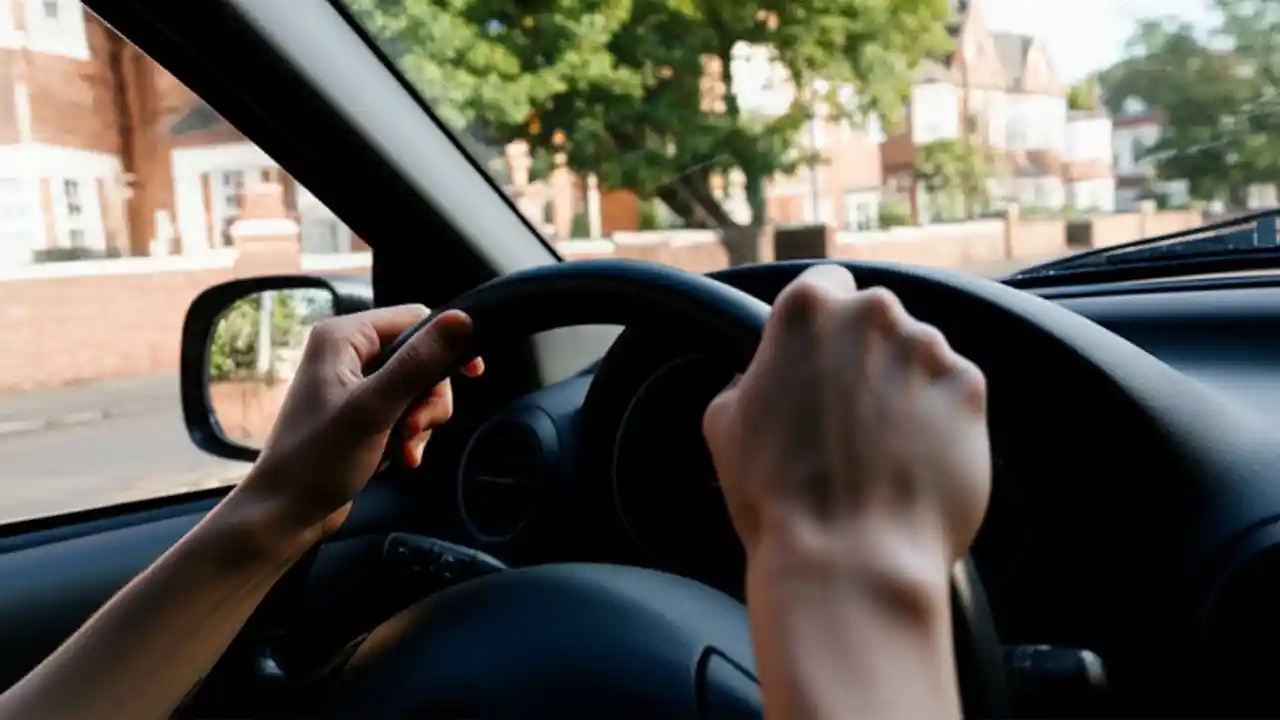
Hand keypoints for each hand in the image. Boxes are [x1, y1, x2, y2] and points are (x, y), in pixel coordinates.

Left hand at [235, 305, 482, 540]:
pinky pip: (405, 410)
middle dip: (429, 397)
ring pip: (418, 387)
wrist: (286, 512)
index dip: (446, 345)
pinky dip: (410, 434)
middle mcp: (347, 352)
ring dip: (422, 421)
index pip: (415, 319)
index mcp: (343, 337)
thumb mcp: (375, 409)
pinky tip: (401, 456)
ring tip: (405, 447)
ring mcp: (354, 384)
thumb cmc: (318, 460)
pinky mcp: (361, 412)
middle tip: (415, 427)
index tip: (472, 375)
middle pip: (421, 357)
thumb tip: (464, 320)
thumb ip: (419, 363)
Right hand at [703, 264, 988, 569]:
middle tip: (845, 415)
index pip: (825, 284)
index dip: (821, 325)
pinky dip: (939, 417)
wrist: (850, 558)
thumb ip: (749, 378)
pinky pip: (953, 390)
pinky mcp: (970, 389)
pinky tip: (913, 459)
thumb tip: (764, 377)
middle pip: (874, 319)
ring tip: (881, 448)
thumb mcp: (725, 423)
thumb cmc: (778, 496)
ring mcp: (928, 349)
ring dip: (902, 385)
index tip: (819, 356)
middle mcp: (874, 314)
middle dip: (863, 355)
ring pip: (916, 353)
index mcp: (808, 309)